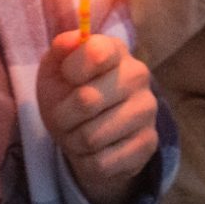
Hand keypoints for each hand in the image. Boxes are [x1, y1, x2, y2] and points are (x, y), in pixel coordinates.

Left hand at [36, 30, 158, 203]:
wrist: (87, 135)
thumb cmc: (69, 95)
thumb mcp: (55, 69)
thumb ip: (61, 49)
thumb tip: (72, 40)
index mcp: (115, 50)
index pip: (95, 53)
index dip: (70, 70)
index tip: (67, 77)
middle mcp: (138, 75)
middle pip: (87, 101)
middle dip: (63, 116)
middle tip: (65, 117)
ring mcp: (147, 110)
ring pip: (91, 137)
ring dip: (73, 141)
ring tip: (79, 134)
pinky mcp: (148, 144)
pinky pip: (102, 163)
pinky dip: (86, 162)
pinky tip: (95, 151)